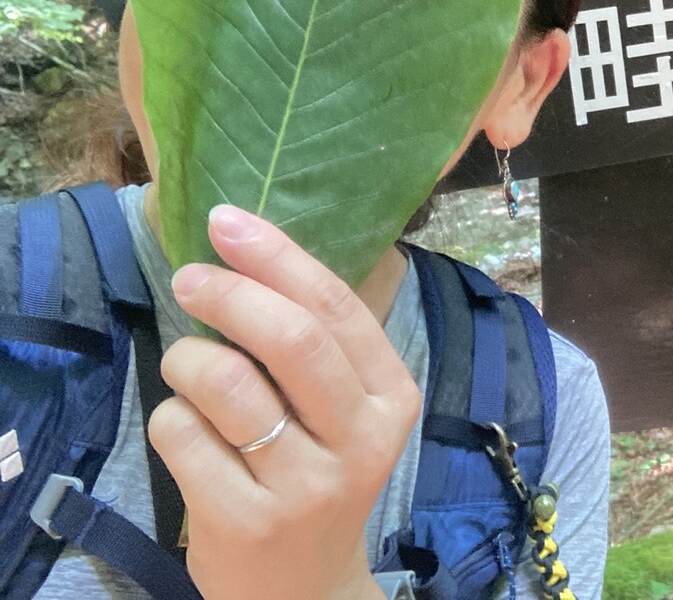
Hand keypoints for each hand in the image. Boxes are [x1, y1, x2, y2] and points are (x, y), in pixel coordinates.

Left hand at [148, 205, 421, 599]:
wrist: (303, 590)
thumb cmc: (317, 477)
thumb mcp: (343, 415)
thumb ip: (312, 347)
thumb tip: (241, 255)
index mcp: (390, 398)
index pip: (337, 308)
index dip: (276, 257)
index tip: (226, 222)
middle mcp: (359, 441)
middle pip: (291, 339)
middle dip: (229, 293)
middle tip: (190, 276)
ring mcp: (306, 486)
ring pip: (227, 384)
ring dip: (188, 358)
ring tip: (186, 367)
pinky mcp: (247, 521)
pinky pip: (183, 435)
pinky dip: (169, 416)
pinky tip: (186, 431)